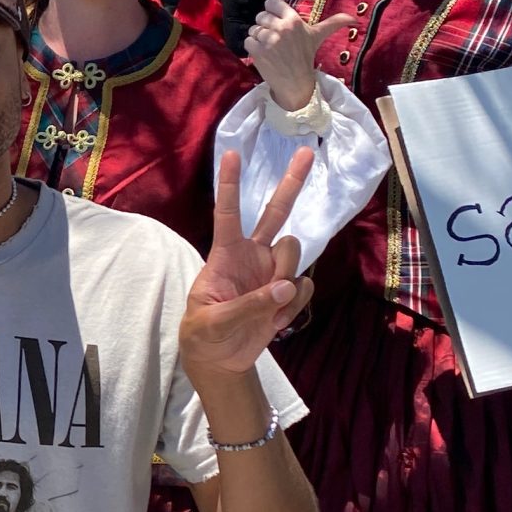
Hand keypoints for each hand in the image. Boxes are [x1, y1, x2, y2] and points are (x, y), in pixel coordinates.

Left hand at [180, 150, 314, 381]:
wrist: (221, 359)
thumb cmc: (204, 333)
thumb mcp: (213, 322)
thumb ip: (246, 305)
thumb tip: (285, 288)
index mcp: (225, 255)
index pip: (227, 213)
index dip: (229, 184)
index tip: (232, 154)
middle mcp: (252, 256)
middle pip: (275, 213)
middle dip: (291, 183)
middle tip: (306, 152)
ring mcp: (272, 272)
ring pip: (293, 252)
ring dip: (284, 276)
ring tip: (267, 306)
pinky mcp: (288, 293)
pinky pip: (304, 286)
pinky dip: (293, 306)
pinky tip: (274, 321)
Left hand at [243, 0, 345, 113]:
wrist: (296, 83)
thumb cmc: (306, 57)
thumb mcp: (319, 36)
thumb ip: (334, 23)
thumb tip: (354, 18)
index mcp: (294, 20)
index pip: (271, 3)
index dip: (272, 12)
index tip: (277, 22)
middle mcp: (281, 28)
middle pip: (260, 16)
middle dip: (265, 26)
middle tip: (276, 39)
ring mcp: (268, 39)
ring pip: (253, 29)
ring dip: (258, 38)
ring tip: (270, 48)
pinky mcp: (257, 51)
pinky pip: (247, 41)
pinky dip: (252, 47)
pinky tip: (263, 54)